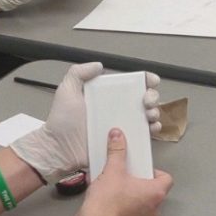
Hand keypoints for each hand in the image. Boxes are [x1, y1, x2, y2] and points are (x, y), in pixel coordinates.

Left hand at [11, 64, 162, 180]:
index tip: (150, 81)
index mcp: (106, 96)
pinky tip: (150, 128)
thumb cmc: (62, 122)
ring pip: (147, 116)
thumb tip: (98, 65)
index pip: (130, 84)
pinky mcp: (123, 143)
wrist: (60, 149)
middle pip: (144, 99)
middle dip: (152, 97)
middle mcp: (116, 109)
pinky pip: (143, 136)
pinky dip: (152, 131)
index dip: (144, 80)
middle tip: (146, 101)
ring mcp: (121, 126)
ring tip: (149, 115)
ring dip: (155, 113)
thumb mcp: (67, 91)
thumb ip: (78, 73)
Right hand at [79, 129, 172, 215]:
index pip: (166, 178)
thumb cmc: (108, 201)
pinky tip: (113, 197)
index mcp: (156, 193)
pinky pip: (135, 210)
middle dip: (142, 181)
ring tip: (119, 186)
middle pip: (155, 189)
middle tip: (129, 175)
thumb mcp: (113, 170)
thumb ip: (117, 151)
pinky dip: (127, 203)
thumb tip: (117, 136)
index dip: (155, 171)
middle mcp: (154, 208)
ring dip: (135, 193)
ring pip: (145, 201)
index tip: (141, 167)